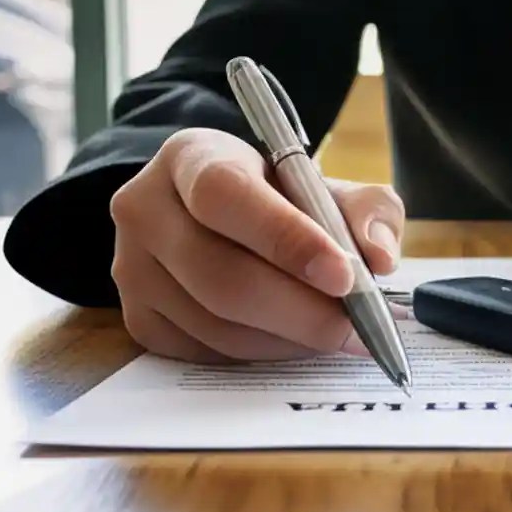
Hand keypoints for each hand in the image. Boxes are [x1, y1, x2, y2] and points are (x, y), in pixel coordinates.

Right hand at [109, 128, 405, 362]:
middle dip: (301, 310)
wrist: (217, 217)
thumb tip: (379, 257)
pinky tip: (296, 339)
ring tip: (336, 333)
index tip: (344, 275)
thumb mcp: (327, 184)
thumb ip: (367, 209)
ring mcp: (132, 269)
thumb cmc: (278, 197)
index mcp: (191, 158)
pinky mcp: (138, 319)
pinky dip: (262, 354)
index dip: (287, 239)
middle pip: (220, 275)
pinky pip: (205, 352)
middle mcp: (145, 209)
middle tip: (355, 326)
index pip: (226, 196)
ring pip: (214, 323)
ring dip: (287, 338)